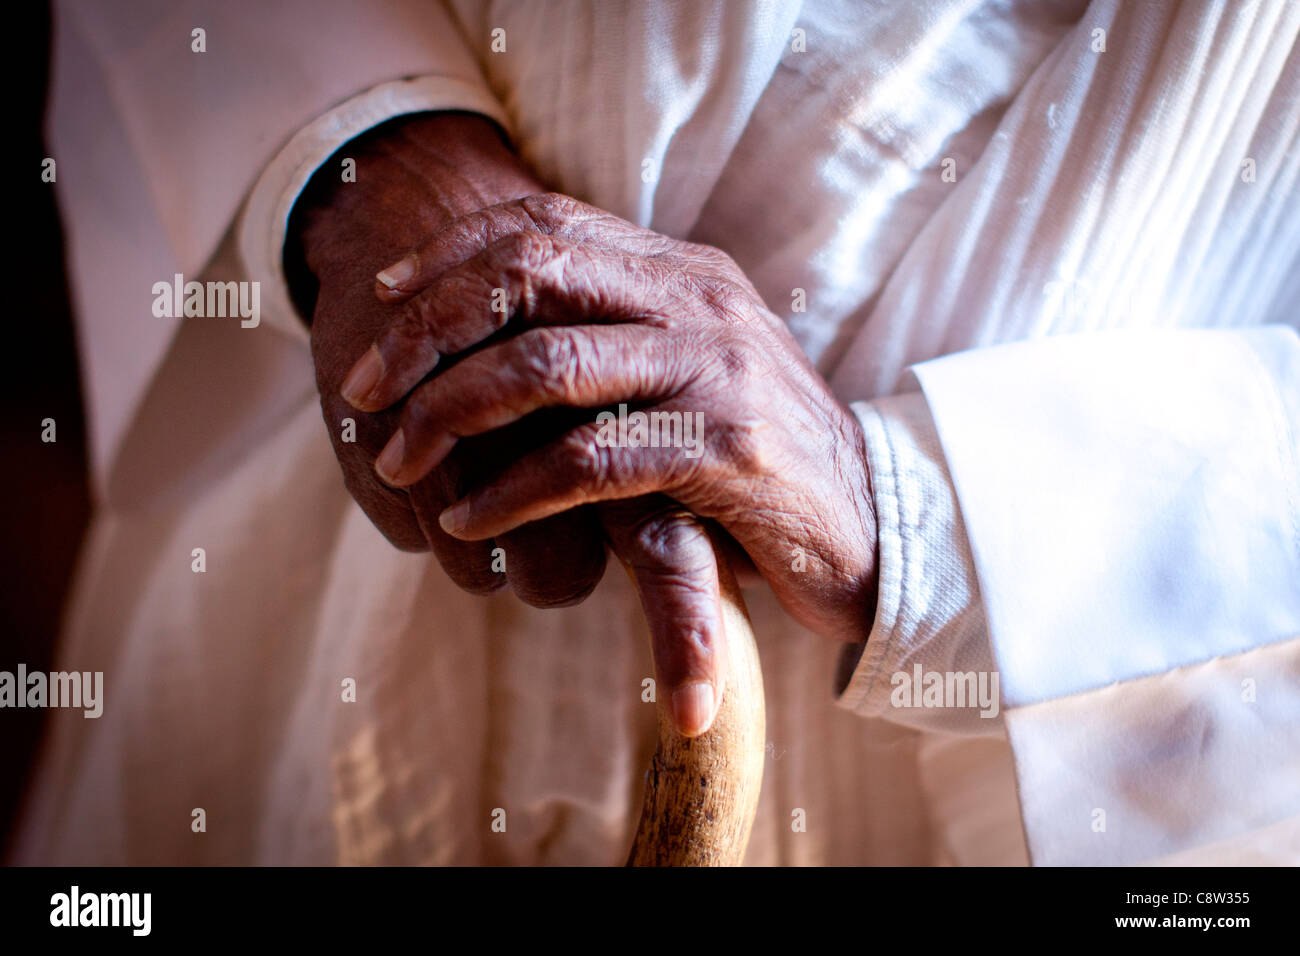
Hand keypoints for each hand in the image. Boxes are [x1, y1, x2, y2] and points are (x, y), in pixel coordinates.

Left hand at [341, 193, 879, 727]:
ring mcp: (717, 371)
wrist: (874, 525)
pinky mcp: (725, 452)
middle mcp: (700, 301)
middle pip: (529, 275)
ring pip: (547, 366)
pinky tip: (473, 519)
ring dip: (451, 414)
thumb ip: (619, 334)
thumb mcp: (691, 372)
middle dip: (426, 329)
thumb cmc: (756, 455)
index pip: (545, 225)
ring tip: (400, 461)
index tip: (381, 301)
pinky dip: (514, 492)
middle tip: (363, 390)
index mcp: (684, 271)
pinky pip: (590, 461)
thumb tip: (499, 332)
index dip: (449, 255)